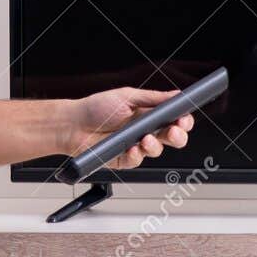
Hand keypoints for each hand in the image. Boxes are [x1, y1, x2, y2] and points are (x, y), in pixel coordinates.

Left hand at [63, 86, 193, 170]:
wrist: (72, 124)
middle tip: (174, 132)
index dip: (183, 121)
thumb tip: (175, 95)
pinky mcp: (123, 160)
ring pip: (156, 151)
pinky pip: (136, 161)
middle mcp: (144, 131)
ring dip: (154, 145)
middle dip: (177, 136)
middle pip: (171, 138)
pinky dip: (136, 155)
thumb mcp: (127, 96)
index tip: (184, 120)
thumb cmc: (95, 108)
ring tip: (145, 139)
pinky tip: (131, 148)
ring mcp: (135, 146)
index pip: (174, 120)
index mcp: (148, 114)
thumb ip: (153, 98)